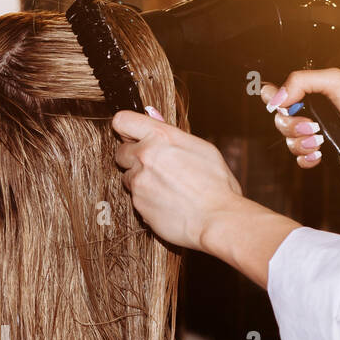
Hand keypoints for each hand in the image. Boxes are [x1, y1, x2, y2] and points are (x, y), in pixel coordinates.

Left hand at [111, 106, 244, 250]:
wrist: (217, 219)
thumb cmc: (217, 184)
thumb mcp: (202, 148)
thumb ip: (173, 137)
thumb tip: (154, 122)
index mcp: (161, 136)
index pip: (123, 121)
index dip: (125, 130)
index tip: (131, 136)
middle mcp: (145, 156)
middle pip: (121, 152)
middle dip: (133, 158)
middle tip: (153, 166)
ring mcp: (139, 182)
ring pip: (128, 177)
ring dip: (141, 181)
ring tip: (167, 187)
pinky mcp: (137, 204)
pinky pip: (136, 198)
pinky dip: (147, 200)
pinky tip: (168, 202)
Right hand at [261, 68, 339, 170]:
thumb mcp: (336, 80)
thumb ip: (302, 81)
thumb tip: (276, 96)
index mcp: (312, 92)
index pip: (279, 94)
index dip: (274, 100)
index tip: (282, 105)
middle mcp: (312, 113)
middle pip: (280, 121)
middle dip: (292, 125)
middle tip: (312, 125)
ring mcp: (316, 134)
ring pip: (289, 142)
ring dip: (301, 142)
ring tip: (319, 140)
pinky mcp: (322, 153)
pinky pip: (300, 159)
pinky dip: (306, 158)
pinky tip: (319, 153)